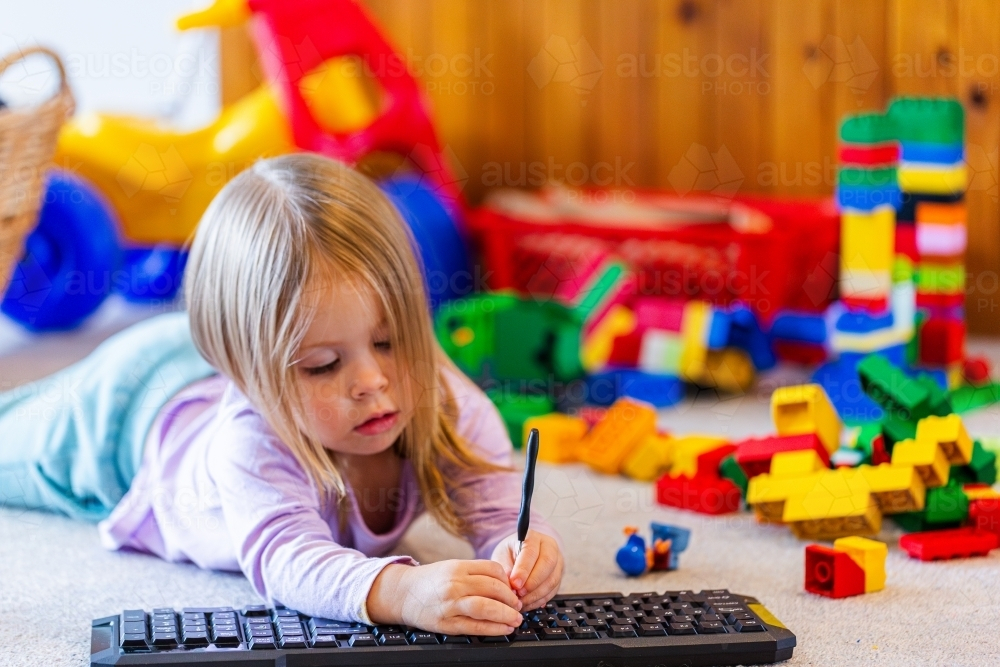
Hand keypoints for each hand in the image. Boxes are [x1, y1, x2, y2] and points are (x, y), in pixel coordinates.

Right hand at [367, 560, 522, 634]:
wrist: (403, 593)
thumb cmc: (430, 581)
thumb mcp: (451, 568)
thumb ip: (475, 573)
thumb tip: (505, 584)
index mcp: (458, 567)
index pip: (492, 570)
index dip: (508, 580)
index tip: (514, 589)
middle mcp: (454, 584)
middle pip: (492, 588)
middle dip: (511, 598)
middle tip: (518, 605)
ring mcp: (450, 604)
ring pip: (485, 607)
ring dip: (506, 614)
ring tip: (516, 619)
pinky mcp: (446, 623)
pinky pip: (475, 626)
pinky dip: (493, 628)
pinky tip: (504, 629)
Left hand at [491, 529, 563, 610]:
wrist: (518, 556)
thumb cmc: (509, 554)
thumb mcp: (502, 556)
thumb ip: (505, 569)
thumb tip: (510, 585)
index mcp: (533, 537)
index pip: (531, 552)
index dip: (524, 569)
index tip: (515, 583)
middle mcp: (549, 547)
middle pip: (547, 564)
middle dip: (533, 583)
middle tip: (519, 594)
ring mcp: (557, 562)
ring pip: (552, 579)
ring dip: (536, 594)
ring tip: (521, 602)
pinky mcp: (559, 577)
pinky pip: (553, 591)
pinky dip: (539, 600)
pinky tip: (527, 604)